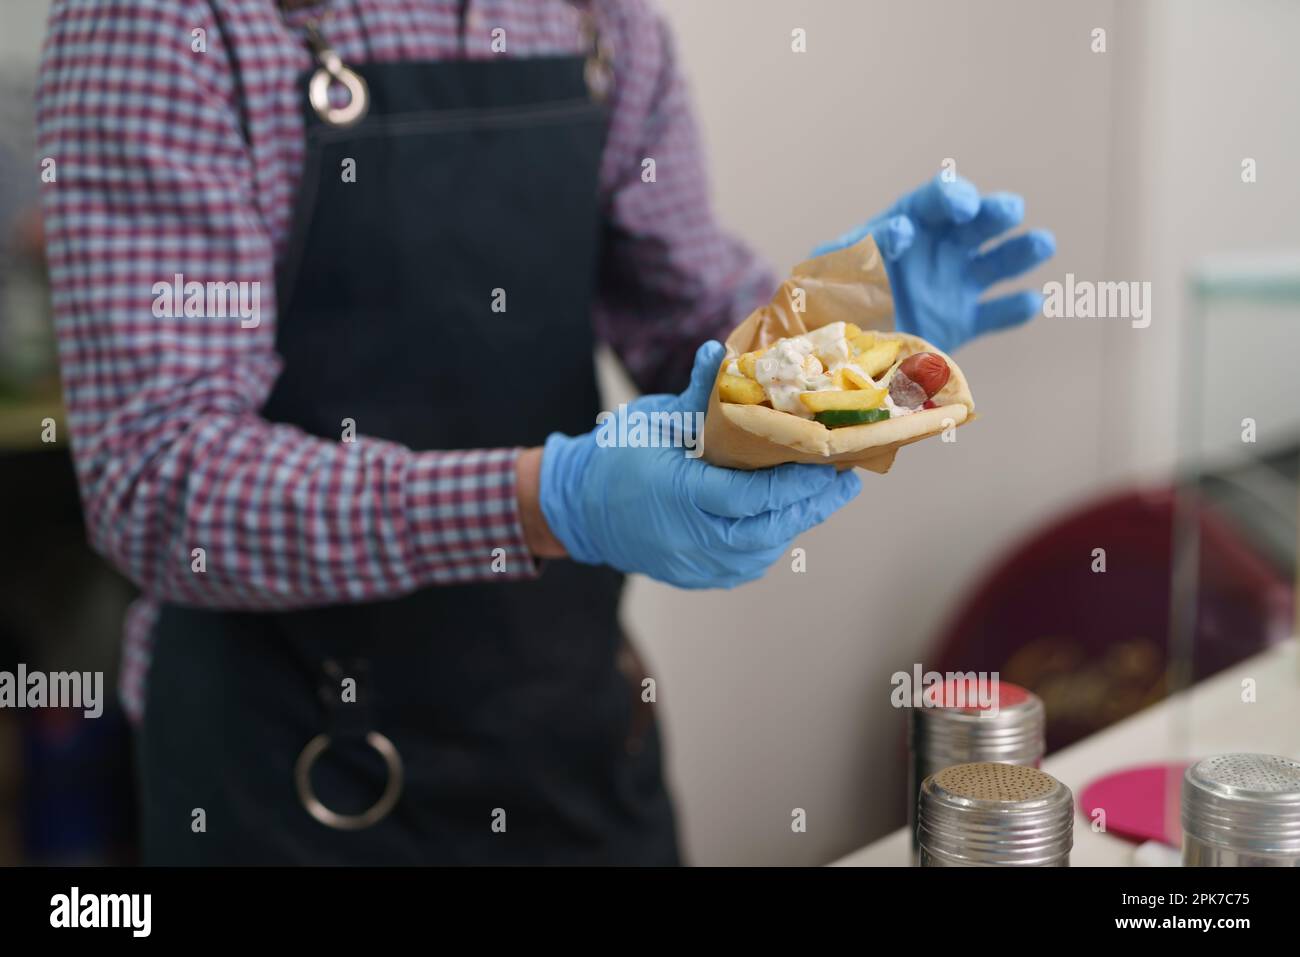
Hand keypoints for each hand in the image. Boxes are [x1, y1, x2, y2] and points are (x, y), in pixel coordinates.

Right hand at [539, 342, 860, 588]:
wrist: (580, 508)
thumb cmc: (617, 456)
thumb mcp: (655, 418)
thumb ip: (697, 392)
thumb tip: (723, 350)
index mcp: (678, 493)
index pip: (750, 496)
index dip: (796, 482)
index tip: (828, 460)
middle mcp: (688, 537)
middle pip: (767, 528)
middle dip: (811, 504)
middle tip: (845, 480)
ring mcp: (693, 563)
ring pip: (763, 550)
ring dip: (797, 522)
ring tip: (825, 494)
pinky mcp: (697, 577)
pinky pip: (748, 564)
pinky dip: (772, 540)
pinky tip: (789, 517)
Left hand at [813, 175, 1055, 352]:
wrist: (829, 351)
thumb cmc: (822, 299)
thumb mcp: (831, 267)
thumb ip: (864, 244)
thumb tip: (904, 229)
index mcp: (905, 226)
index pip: (935, 201)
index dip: (952, 197)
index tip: (959, 207)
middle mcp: (936, 250)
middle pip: (975, 222)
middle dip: (994, 212)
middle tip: (1007, 212)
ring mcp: (952, 286)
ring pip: (996, 262)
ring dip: (1021, 251)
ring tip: (1041, 244)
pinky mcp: (961, 323)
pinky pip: (994, 314)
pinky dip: (1014, 309)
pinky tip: (1030, 301)